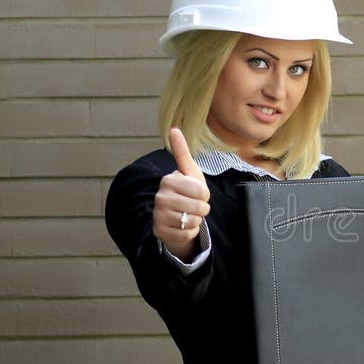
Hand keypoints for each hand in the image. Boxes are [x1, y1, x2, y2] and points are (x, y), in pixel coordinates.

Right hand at [152, 127, 210, 261]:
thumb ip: (182, 152)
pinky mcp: (161, 232)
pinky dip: (191, 232)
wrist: (175, 215)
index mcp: (168, 181)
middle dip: (202, 209)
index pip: (202, 191)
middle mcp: (160, 197)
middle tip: (193, 206)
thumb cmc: (186, 191)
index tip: (197, 192)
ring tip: (187, 214)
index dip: (205, 194)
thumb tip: (173, 128)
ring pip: (194, 222)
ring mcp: (159, 215)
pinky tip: (183, 226)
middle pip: (200, 208)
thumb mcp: (188, 172)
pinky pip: (188, 234)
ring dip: (196, 220)